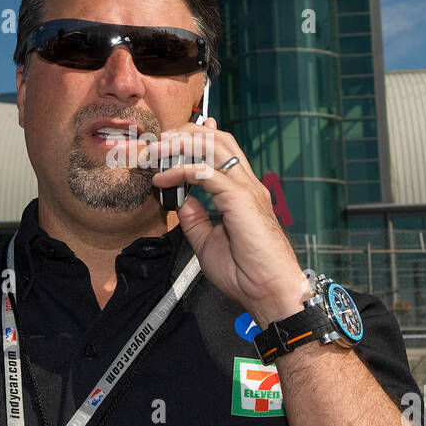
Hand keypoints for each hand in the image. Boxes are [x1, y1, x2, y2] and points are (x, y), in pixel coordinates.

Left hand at [146, 117, 310, 326]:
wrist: (269, 291)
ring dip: (180, 143)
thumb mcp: (207, 242)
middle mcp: (247, 185)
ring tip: (157, 149)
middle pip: (218, 140)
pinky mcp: (240, 199)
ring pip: (213, 147)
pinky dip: (180, 170)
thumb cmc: (248, 274)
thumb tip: (182, 201)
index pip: (221, 151)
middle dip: (186, 133)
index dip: (196, 140)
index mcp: (244, 193)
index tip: (169, 142)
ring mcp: (246, 189)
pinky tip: (163, 178)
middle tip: (159, 140)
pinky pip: (205, 173)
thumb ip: (195, 219)